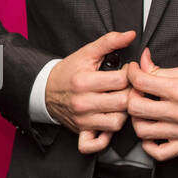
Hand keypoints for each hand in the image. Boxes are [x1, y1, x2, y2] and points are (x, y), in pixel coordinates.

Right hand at [44, 29, 135, 154]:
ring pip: (117, 122)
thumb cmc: (69, 71)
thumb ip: (109, 42)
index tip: (128, 71)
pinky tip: (110, 121)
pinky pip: (98, 143)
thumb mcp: (87, 53)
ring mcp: (82, 120)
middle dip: (130, 93)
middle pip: (122, 102)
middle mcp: (82, 103)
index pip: (122, 80)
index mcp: (84, 81)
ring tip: (120, 102)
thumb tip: (130, 34)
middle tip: (128, 87)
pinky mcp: (81, 131)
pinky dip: (107, 136)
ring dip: (124, 113)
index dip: (131, 74)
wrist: (46, 90)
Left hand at [126, 47, 177, 159]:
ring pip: (141, 130)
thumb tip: (143, 62)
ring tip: (144, 112)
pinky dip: (149, 145)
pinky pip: (158, 153)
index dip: (131, 73)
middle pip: (135, 107)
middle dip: (130, 97)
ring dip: (137, 120)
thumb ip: (161, 69)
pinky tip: (151, 133)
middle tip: (137, 92)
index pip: (141, 81)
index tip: (133, 71)